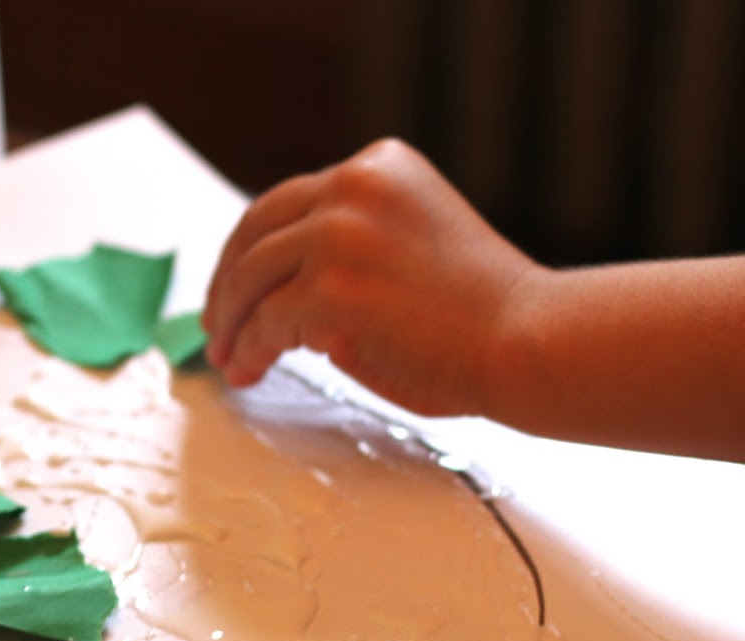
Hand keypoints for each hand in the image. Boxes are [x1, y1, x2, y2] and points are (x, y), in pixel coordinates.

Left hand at [202, 138, 541, 415]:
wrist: (528, 339)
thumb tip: (285, 291)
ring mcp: (337, 236)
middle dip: (227, 283)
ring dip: (229, 322)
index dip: (253, 247)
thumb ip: (354, 247)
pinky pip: (264, 323)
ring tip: (225, 355)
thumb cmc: (486, 312)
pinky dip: (249, 350)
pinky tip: (249, 370)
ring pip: (249, 278)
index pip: (289, 201)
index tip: (238, 280)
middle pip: (255, 232)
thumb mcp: (413, 243)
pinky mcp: (328, 290)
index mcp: (380, 166)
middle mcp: (353, 187)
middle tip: (216, 322)